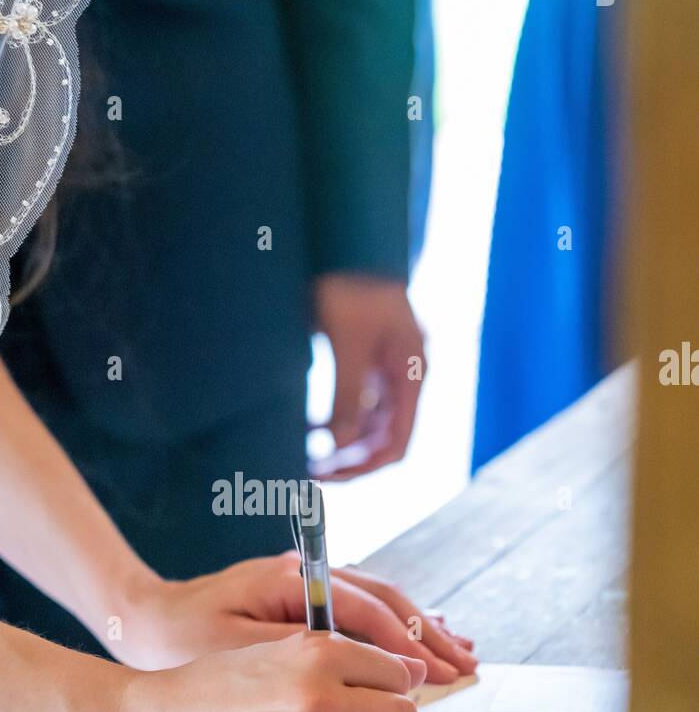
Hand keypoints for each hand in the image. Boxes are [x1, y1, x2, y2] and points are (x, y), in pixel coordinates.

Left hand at [119, 551, 475, 683]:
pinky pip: (358, 614)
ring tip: (460, 653)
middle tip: (468, 665)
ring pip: (378, 603)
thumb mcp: (235, 652)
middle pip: (384, 599)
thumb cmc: (179, 639)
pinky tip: (418, 646)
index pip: (366, 609)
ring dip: (418, 630)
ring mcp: (305, 584)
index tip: (439, 674)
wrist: (139, 618)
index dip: (408, 644)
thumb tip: (361, 663)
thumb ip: (299, 654)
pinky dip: (392, 632)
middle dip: (428, 633)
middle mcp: (305, 574)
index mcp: (291, 580)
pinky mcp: (300, 601)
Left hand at [313, 273, 426, 479]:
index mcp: (410, 375)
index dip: (362, 467)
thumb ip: (348, 396)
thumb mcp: (346, 341)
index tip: (325, 475)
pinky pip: (353, 404)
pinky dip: (331, 420)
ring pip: (365, 425)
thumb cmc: (351, 283)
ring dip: (337, 444)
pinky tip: (305, 427)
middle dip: (346, 461)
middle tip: (306, 472)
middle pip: (381, 439)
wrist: (345, 235)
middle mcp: (402, 378)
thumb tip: (340, 447)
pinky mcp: (365, 359)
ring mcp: (385, 369)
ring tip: (301, 455)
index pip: (395, 444)